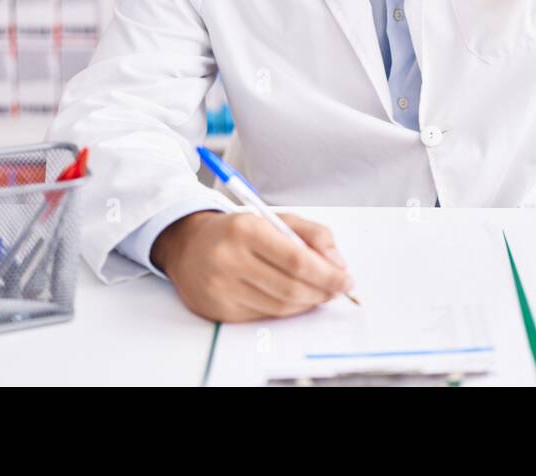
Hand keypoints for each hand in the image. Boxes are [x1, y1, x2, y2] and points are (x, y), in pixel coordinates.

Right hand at [152, 210, 354, 322]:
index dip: (327, 274)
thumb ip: (312, 234)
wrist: (188, 245)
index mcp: (246, 230)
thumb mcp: (275, 218)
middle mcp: (229, 260)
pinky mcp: (220, 310)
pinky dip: (287, 310)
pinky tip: (296, 300)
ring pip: (280, 306)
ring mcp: (222, 288)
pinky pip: (264, 316)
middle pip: (290, 287)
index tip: (346, 279)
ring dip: (308, 303)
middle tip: (338, 289)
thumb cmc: (237, 231)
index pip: (296, 260)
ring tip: (320, 293)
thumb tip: (337, 264)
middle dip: (323, 291)